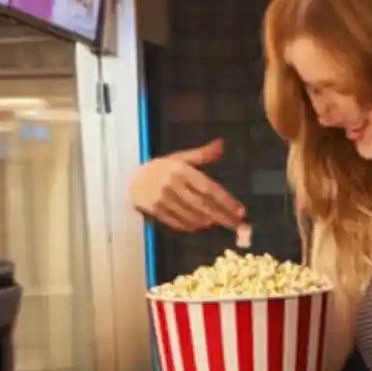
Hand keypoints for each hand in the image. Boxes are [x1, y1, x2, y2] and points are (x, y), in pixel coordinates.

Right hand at [128, 139, 244, 230]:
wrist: (132, 178)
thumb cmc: (162, 168)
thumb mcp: (181, 157)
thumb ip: (203, 154)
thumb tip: (221, 144)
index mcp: (182, 170)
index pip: (209, 188)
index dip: (226, 200)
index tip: (239, 210)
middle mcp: (173, 184)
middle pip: (202, 204)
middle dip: (221, 215)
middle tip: (235, 224)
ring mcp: (162, 198)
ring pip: (189, 214)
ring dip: (206, 221)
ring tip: (218, 223)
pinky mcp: (154, 209)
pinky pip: (175, 221)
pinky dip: (189, 225)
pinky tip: (200, 226)